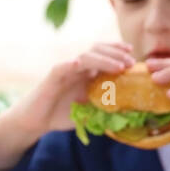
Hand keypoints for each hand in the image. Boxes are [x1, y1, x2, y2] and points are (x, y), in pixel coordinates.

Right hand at [0, 42, 133, 170]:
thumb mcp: (89, 111)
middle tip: (130, 62)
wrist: (36, 120)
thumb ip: (104, 108)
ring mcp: (65, 70)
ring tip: (118, 67)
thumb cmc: (62, 114)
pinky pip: (63, 67)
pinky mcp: (52, 77)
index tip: (132, 56)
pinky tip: (81, 64)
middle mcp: (77, 67)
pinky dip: (71, 64)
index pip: (104, 54)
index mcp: (86, 72)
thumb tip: (128, 113)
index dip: (118, 51)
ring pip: (85, 56)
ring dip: (103, 59)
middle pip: (97, 50)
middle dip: (116, 54)